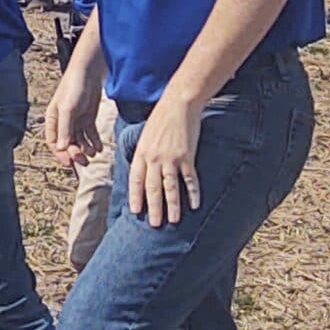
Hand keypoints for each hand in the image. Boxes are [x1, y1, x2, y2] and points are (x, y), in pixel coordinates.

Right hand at [44, 67, 103, 169]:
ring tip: (94, 153)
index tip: (70, 162)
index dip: (61, 154)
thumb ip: (65, 129)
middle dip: (76, 153)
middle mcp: (64, 122)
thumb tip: (61, 148)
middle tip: (85, 161)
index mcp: (53, 120)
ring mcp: (77, 120)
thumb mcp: (68, 109)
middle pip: (68, 144)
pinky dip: (95, 142)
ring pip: (80, 141)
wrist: (90, 72)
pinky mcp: (88, 118)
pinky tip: (100, 148)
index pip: (54, 142)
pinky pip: (90, 135)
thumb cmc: (73, 87)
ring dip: (86, 149)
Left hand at [128, 92, 202, 224]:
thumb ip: (143, 154)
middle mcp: (154, 157)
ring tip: (173, 221)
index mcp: (141, 152)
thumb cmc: (161, 118)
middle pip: (152, 188)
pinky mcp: (187, 156)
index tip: (135, 211)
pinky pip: (190, 179)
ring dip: (172, 206)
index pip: (135, 179)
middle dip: (153, 208)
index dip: (135, 196)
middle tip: (154, 225)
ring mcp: (171, 158)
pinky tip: (194, 205)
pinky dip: (193, 193)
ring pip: (170, 188)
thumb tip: (141, 170)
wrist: (178, 103)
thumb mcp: (145, 135)